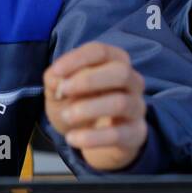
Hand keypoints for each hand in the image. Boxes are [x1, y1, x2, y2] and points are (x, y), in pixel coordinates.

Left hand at [43, 42, 147, 170]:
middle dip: (89, 80)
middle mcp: (132, 81)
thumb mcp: (60, 91)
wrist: (92, 141)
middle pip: (121, 72)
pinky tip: (73, 138)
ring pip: (121, 103)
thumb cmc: (78, 105)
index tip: (56, 72)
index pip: (101, 52)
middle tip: (63, 91)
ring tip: (66, 116)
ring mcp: (136, 107)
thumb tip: (56, 79)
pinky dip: (92, 137)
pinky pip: (118, 134)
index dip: (77, 59)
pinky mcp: (135, 133)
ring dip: (89, 109)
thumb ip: (55, 80)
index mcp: (115, 62)